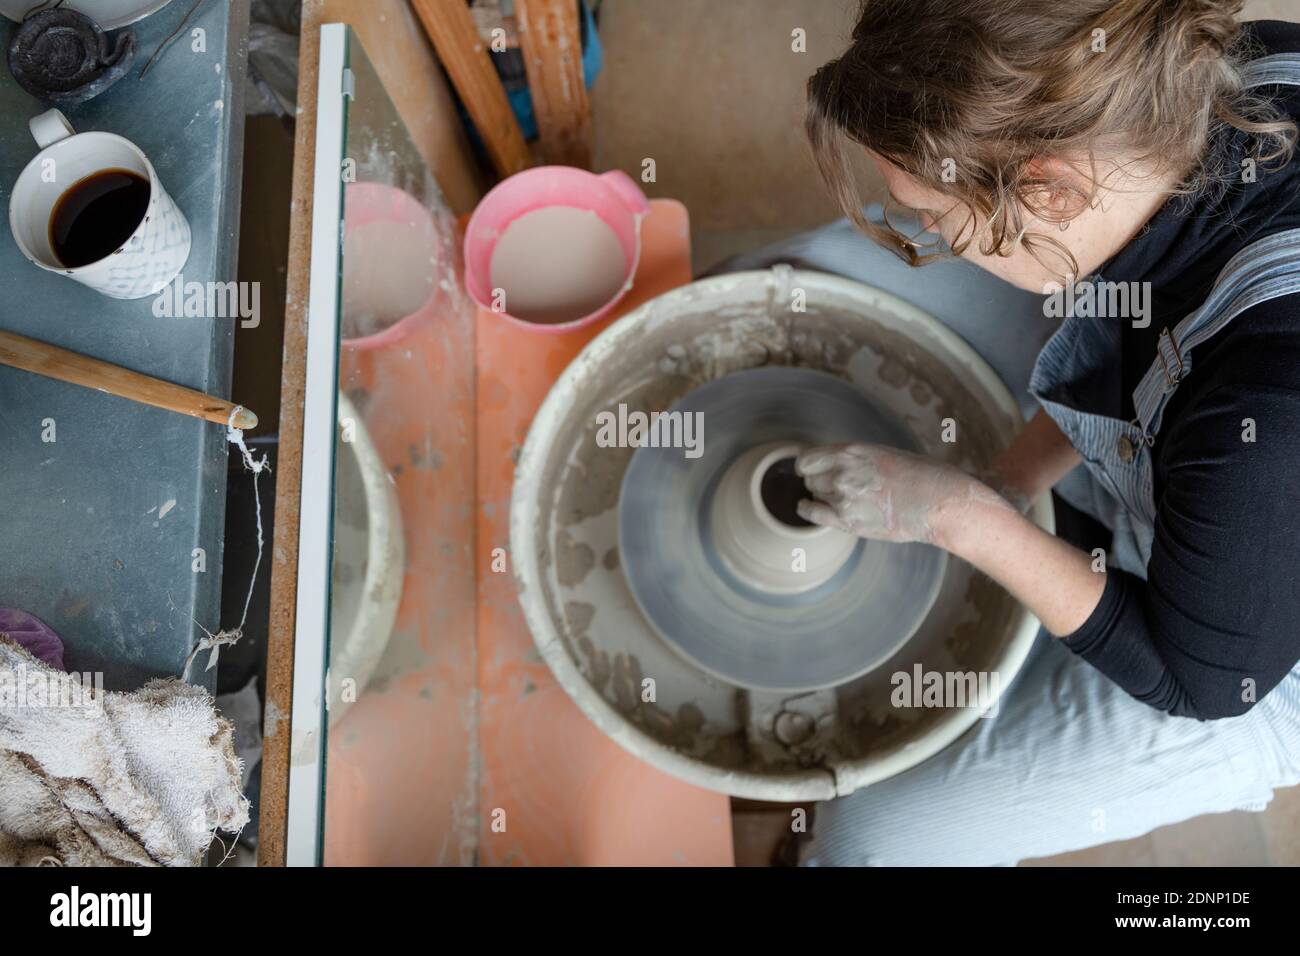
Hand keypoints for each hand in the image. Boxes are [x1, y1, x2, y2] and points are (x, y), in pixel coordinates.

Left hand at [795, 443, 1000, 544]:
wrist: (939, 502)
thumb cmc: (920, 475)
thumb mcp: (884, 454)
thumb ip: (855, 459)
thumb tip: (834, 463)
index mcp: (852, 452)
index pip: (808, 458)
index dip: (810, 464)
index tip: (814, 468)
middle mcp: (842, 473)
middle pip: (811, 478)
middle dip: (820, 480)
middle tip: (838, 485)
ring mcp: (843, 499)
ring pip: (814, 494)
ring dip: (823, 495)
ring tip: (843, 497)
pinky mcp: (848, 521)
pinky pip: (812, 514)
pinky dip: (808, 509)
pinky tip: (809, 507)